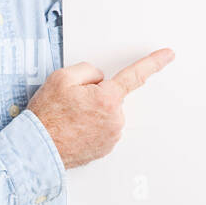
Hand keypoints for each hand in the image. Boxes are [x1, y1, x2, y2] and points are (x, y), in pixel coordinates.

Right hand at [26, 49, 174, 169]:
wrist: (37, 149)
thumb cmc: (47, 116)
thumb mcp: (61, 77)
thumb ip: (88, 70)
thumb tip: (99, 79)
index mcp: (107, 98)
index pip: (135, 75)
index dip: (154, 62)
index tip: (168, 55)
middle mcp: (114, 119)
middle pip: (111, 96)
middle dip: (96, 96)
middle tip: (72, 104)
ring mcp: (111, 136)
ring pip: (107, 114)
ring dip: (92, 113)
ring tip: (69, 119)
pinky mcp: (105, 149)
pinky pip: (102, 129)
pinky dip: (90, 127)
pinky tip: (74, 130)